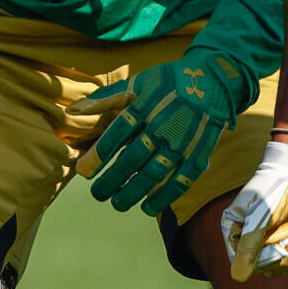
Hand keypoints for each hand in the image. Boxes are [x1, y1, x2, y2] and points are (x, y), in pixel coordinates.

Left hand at [77, 51, 254, 214]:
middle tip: (97, 194)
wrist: (215, 80)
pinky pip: (181, 180)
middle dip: (112, 180)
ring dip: (133, 192)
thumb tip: (72, 111)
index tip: (83, 171)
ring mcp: (182, 142)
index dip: (98, 156)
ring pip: (154, 173)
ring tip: (116, 203)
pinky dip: (164, 197)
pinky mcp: (199, 154)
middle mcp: (162, 125)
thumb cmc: (168, 82)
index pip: (116, 135)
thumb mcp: (137, 83)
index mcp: (144, 106)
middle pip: (132, 159)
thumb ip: (105, 100)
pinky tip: (147, 208)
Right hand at [222, 137, 287, 281]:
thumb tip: (238, 277)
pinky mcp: (281, 241)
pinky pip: (286, 261)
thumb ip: (250, 246)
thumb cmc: (274, 190)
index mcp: (232, 227)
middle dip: (278, 258)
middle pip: (258, 265)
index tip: (275, 249)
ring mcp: (264, 240)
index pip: (238, 258)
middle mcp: (246, 237)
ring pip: (274, 266)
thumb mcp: (261, 217)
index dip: (256, 260)